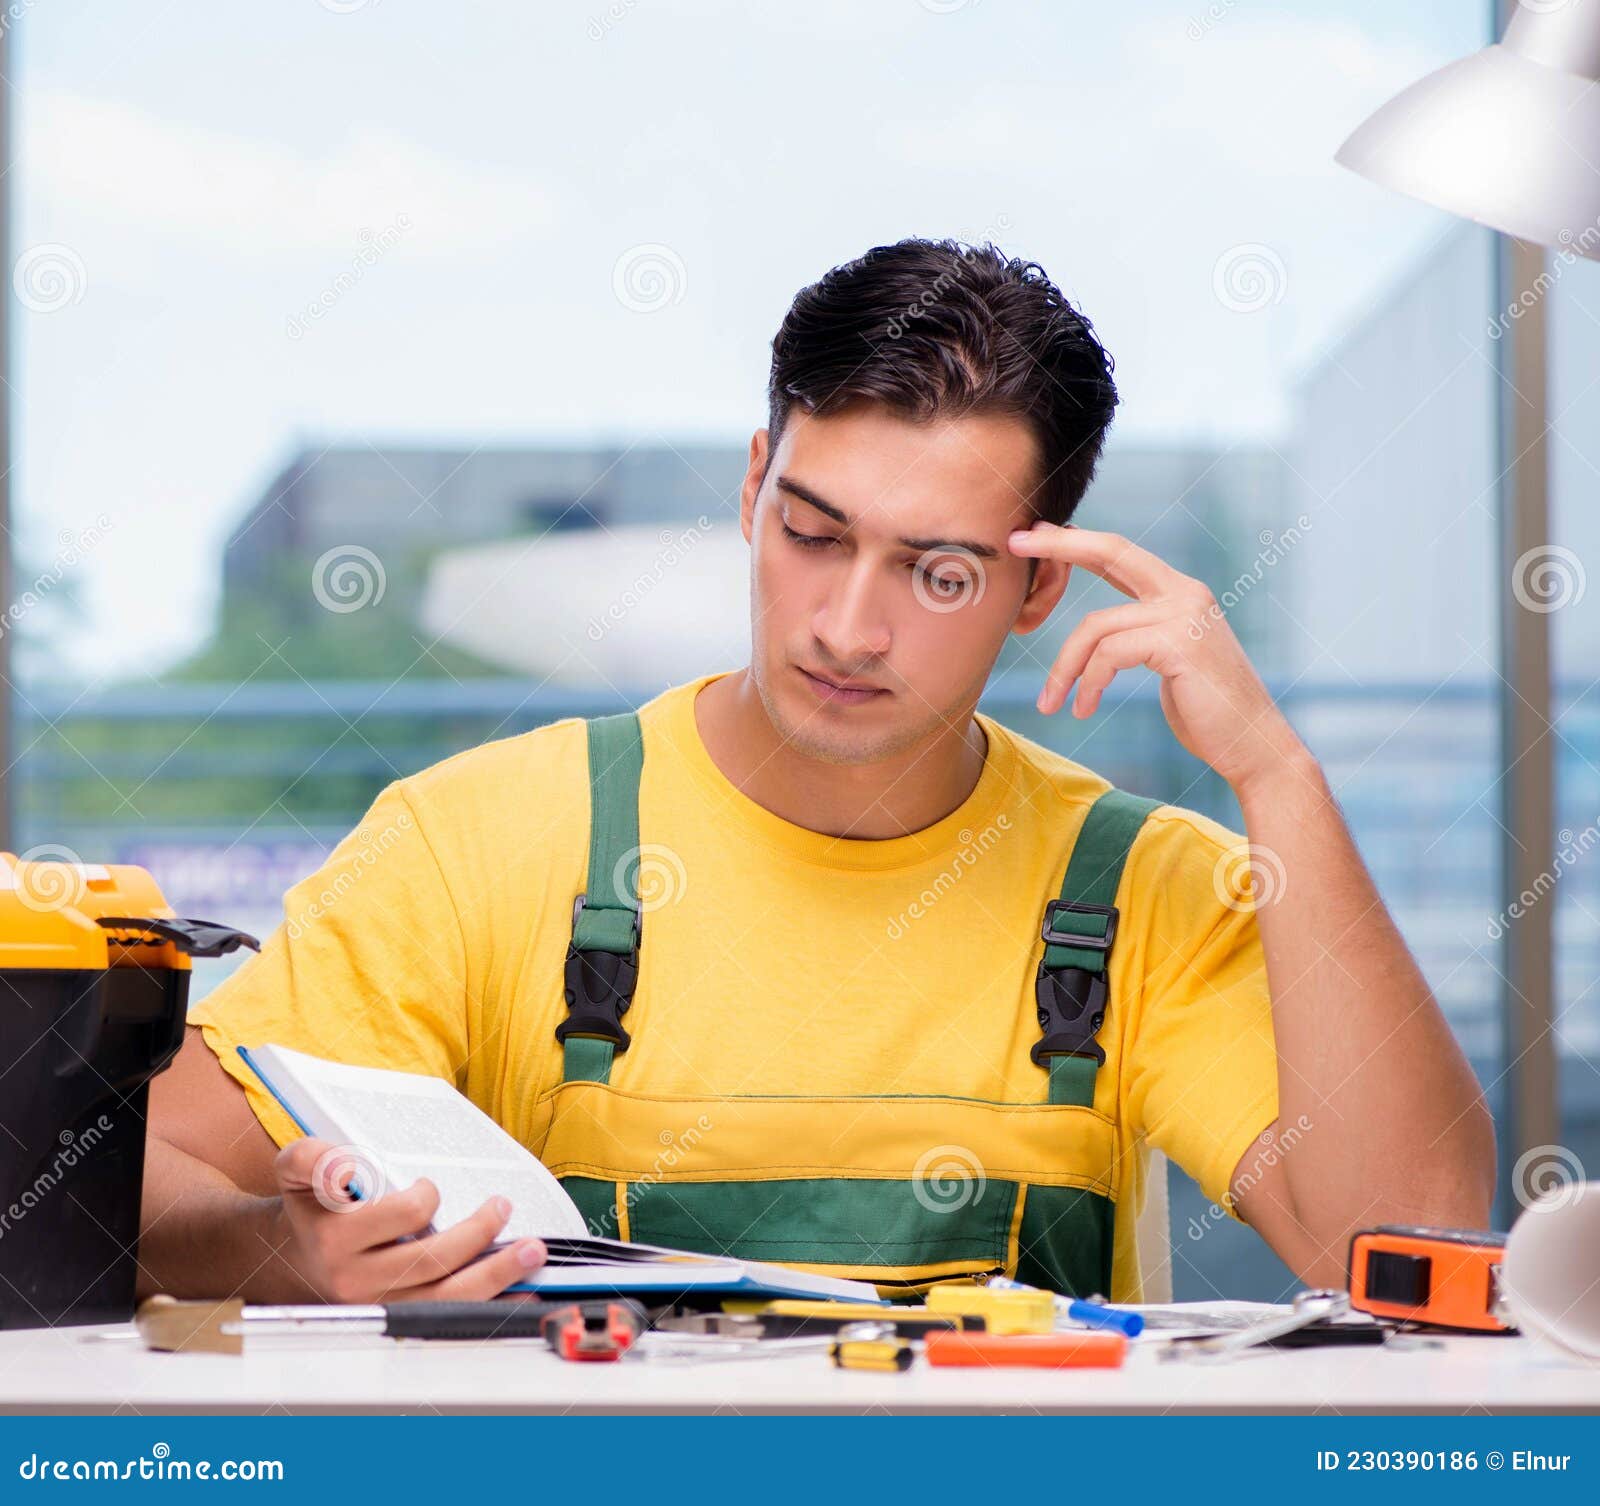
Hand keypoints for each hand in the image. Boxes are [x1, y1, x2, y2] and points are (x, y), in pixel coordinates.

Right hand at [269, 1137, 547, 1303]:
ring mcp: (382, 1304)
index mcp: (336, 1239)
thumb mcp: (297, 1169)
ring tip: (533, 1251)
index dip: (425, 1199)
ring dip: (497, 1272)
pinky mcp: (400, 1317)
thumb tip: (347, 1168)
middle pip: (432, 1261)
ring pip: (447, 1296)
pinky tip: (522, 1293)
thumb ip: (314, 1158)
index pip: (398, 1217)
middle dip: (478, 1233)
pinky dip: (491, 1304)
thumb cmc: (311, 1205)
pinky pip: (451, 1316)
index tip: (431, 1186)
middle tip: (503, 1206)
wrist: (291, 1258)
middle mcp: (357, 1280)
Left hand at [1007, 523, 1310, 796]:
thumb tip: (1100, 636)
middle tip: (1014, 541)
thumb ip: (1140, 637)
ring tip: (1052, 704)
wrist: (1254, 746)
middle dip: (1059, 544)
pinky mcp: (1179, 644)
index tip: (1036, 532)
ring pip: (1096, 626)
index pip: (1119, 553)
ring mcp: (1185, 614)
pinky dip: (1088, 684)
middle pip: (1110, 551)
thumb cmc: (1207, 712)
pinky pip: (1109, 655)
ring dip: (1065, 669)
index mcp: (1180, 593)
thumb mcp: (1169, 661)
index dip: (1076, 540)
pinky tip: (1083, 709)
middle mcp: (1185, 593)